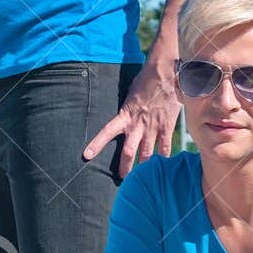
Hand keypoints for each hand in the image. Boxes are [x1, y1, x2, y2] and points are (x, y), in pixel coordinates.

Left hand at [82, 54, 181, 176]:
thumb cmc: (146, 80)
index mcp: (125, 115)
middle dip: (125, 167)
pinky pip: (165, 147)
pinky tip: (163, 165)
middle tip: (123, 179)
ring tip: (144, 177)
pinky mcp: (166, 126)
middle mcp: (137, 124)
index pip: (107, 132)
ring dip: (144, 166)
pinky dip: (164, 157)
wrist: (165, 73)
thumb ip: (127, 108)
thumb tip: (124, 114)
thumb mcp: (130, 94)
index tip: (86, 156)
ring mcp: (152, 127)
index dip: (96, 145)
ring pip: (146, 154)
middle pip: (128, 151)